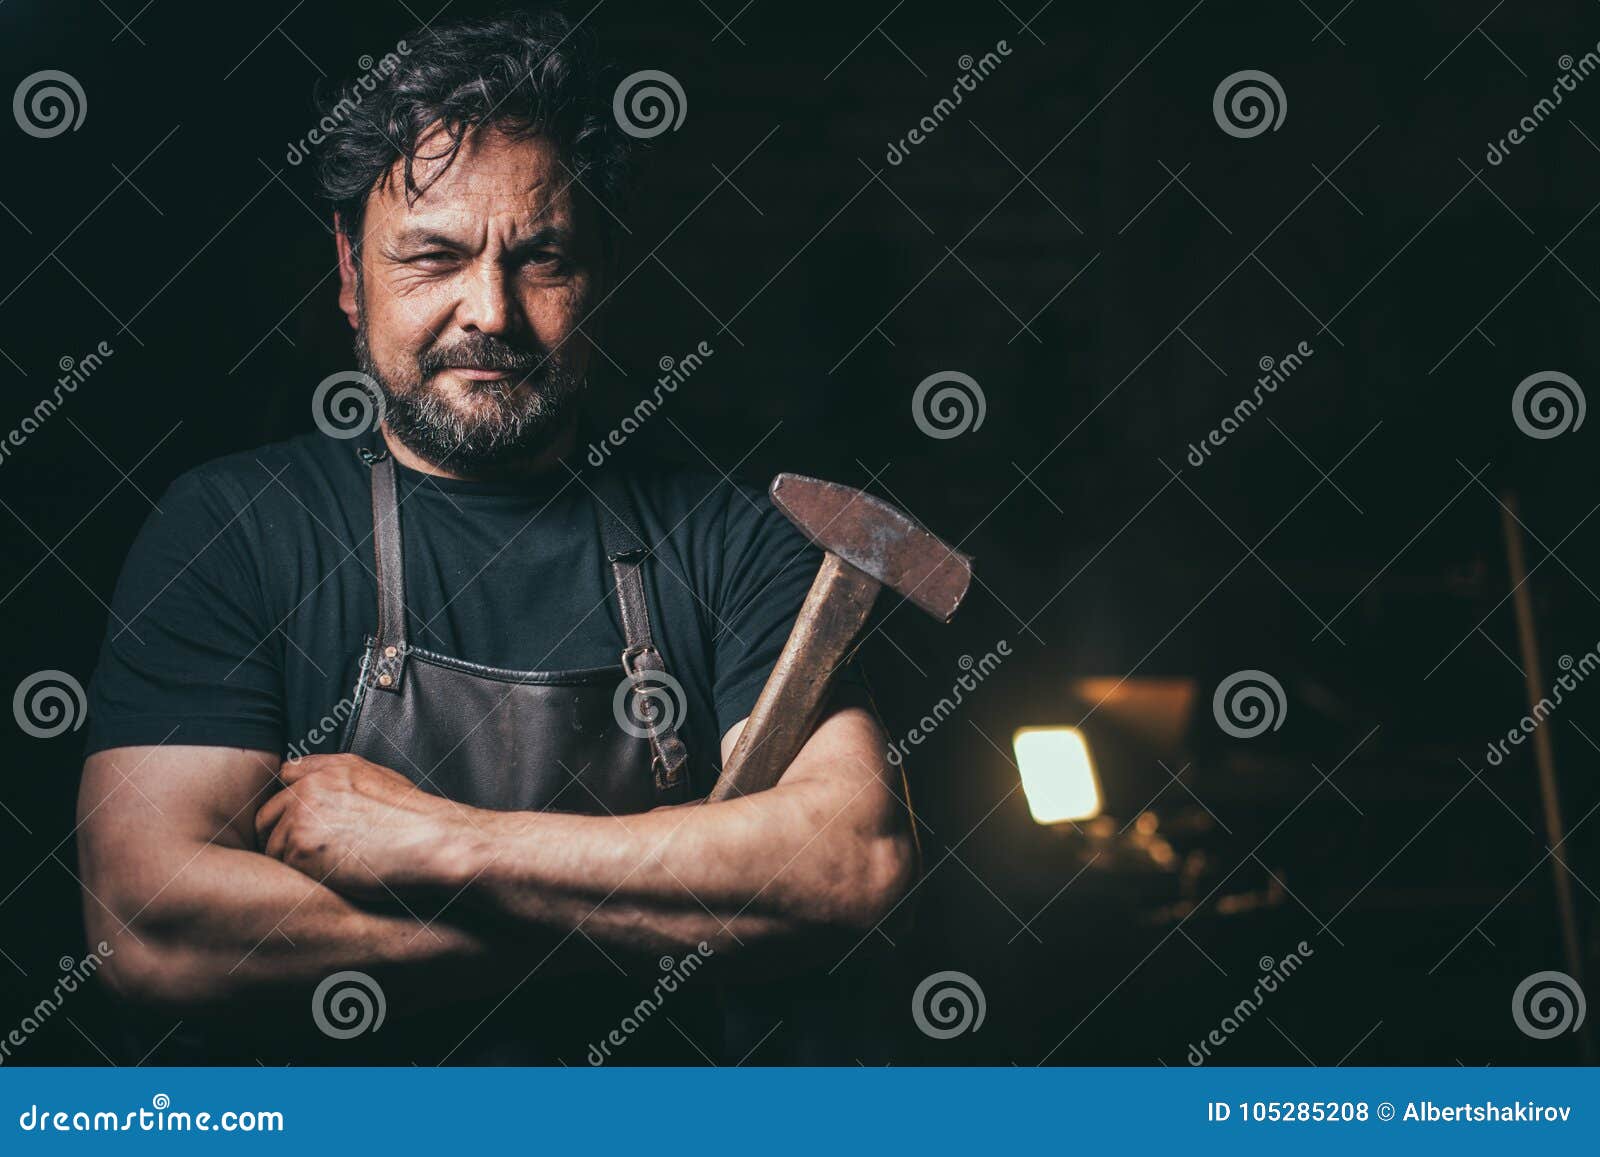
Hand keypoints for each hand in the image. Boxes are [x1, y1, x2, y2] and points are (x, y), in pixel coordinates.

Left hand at [255, 754, 469, 900]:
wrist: (431, 843)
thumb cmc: (418, 822)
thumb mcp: (383, 782)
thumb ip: (344, 779)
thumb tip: (321, 788)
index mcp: (332, 767)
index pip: (286, 776)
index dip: (289, 802)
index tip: (302, 824)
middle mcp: (311, 784)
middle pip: (267, 815)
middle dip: (280, 837)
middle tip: (308, 859)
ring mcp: (302, 813)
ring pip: (273, 845)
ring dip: (291, 862)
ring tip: (327, 872)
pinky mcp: (300, 845)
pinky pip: (282, 867)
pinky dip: (300, 877)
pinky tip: (330, 878)